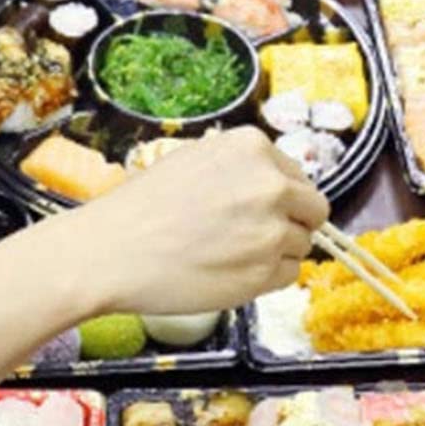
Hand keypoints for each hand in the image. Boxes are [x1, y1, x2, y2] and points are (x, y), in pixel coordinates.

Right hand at [77, 127, 329, 313]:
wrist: (111, 251)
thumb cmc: (143, 205)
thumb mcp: (196, 158)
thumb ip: (242, 167)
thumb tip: (276, 182)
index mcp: (253, 148)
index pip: (296, 174)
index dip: (281, 194)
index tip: (260, 207)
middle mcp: (272, 185)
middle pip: (313, 208)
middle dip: (292, 221)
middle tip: (257, 233)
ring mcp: (272, 231)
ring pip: (302, 244)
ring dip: (279, 251)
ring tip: (233, 254)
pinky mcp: (265, 274)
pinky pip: (289, 275)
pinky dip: (269, 277)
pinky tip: (234, 272)